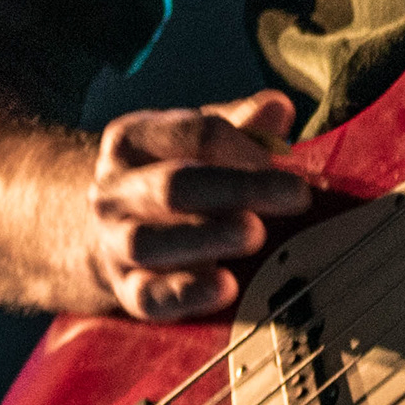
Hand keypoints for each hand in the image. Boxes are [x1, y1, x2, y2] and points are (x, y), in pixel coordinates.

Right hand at [82, 92, 310, 320]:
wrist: (109, 231)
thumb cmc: (171, 175)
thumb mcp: (196, 141)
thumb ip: (240, 125)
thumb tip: (278, 107)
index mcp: (134, 140)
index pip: (195, 134)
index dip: (246, 148)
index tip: (286, 163)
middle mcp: (115, 190)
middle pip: (174, 186)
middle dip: (238, 189)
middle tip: (295, 195)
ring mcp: (115, 242)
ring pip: (150, 242)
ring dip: (206, 238)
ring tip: (255, 235)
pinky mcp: (125, 290)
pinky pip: (149, 296)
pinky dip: (186, 294)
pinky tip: (226, 288)